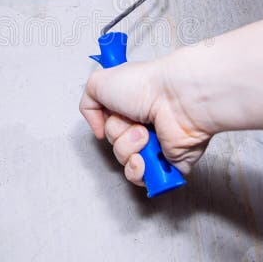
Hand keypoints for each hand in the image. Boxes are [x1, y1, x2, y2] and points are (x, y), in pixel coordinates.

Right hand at [78, 49, 217, 186]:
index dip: (104, 121)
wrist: (176, 99)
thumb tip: (96, 127)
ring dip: (128, 148)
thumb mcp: (98, 82)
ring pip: (124, 161)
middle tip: (132, 119)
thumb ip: (86, 104)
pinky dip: (139, 169)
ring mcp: (155, 145)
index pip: (107, 123)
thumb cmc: (147, 84)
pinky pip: (141, 178)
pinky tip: (145, 156)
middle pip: (113, 144)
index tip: (110, 111)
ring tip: (144, 134)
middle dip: (116, 134)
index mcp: (129, 105)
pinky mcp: (167, 164)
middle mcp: (142, 123)